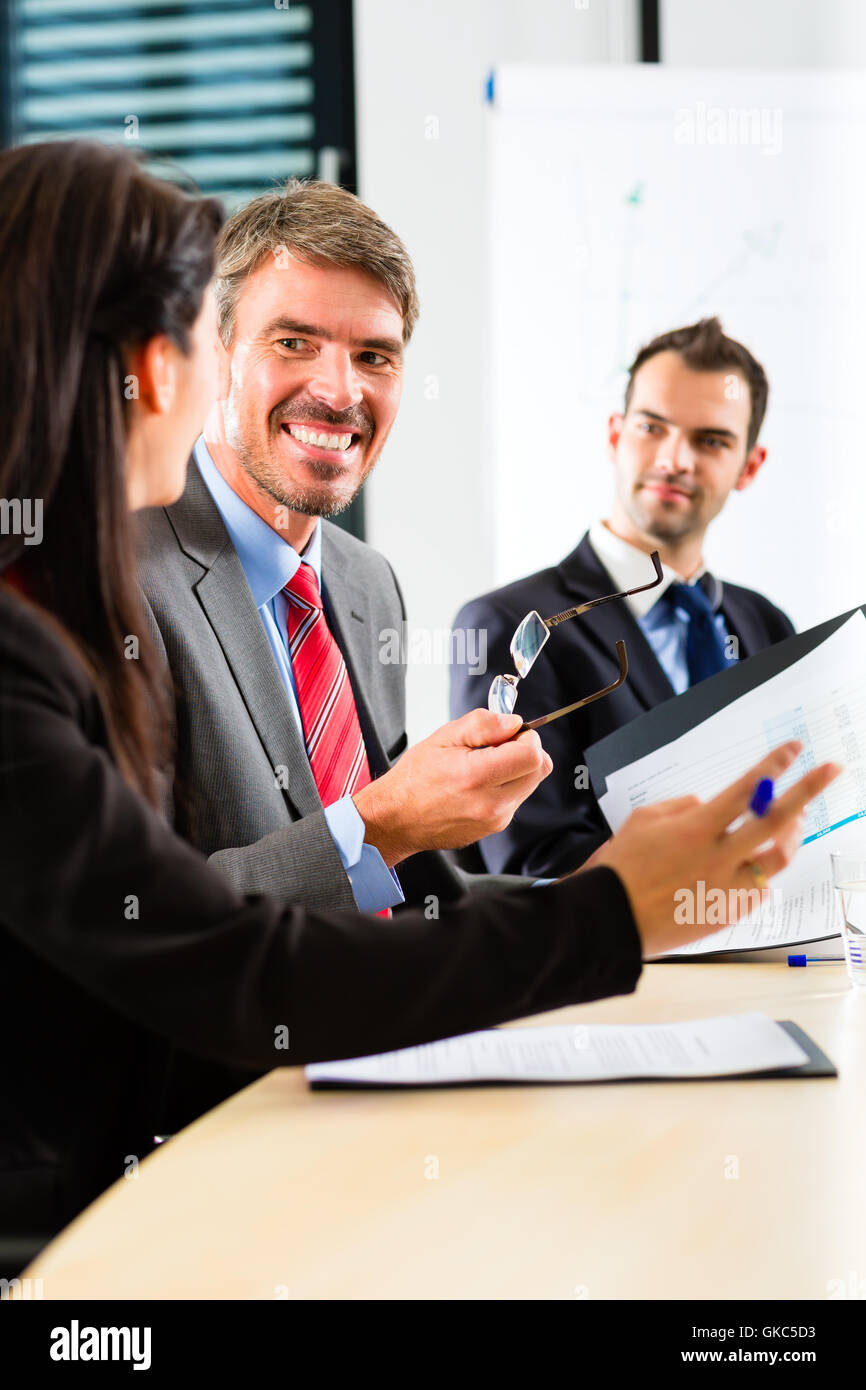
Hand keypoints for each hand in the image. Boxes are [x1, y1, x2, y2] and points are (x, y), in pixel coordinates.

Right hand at [352, 709, 552, 866]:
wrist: (397, 819)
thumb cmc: (414, 778)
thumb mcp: (443, 738)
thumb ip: (482, 725)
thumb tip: (514, 722)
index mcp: (476, 777)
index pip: (532, 754)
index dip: (526, 736)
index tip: (507, 733)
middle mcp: (491, 804)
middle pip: (539, 769)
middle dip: (525, 751)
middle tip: (497, 747)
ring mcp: (494, 820)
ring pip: (530, 784)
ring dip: (517, 769)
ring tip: (483, 766)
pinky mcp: (494, 828)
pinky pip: (516, 800)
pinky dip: (506, 786)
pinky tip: (478, 784)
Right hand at [586, 741, 841, 957]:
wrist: (610, 921)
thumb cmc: (619, 869)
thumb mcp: (642, 821)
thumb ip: (679, 806)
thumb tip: (706, 803)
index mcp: (696, 828)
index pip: (745, 789)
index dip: (772, 765)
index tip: (793, 748)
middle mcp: (719, 856)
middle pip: (777, 819)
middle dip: (808, 790)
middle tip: (831, 770)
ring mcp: (728, 887)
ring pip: (779, 858)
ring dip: (793, 835)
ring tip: (796, 821)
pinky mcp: (728, 913)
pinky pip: (760, 888)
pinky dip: (762, 872)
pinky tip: (756, 865)